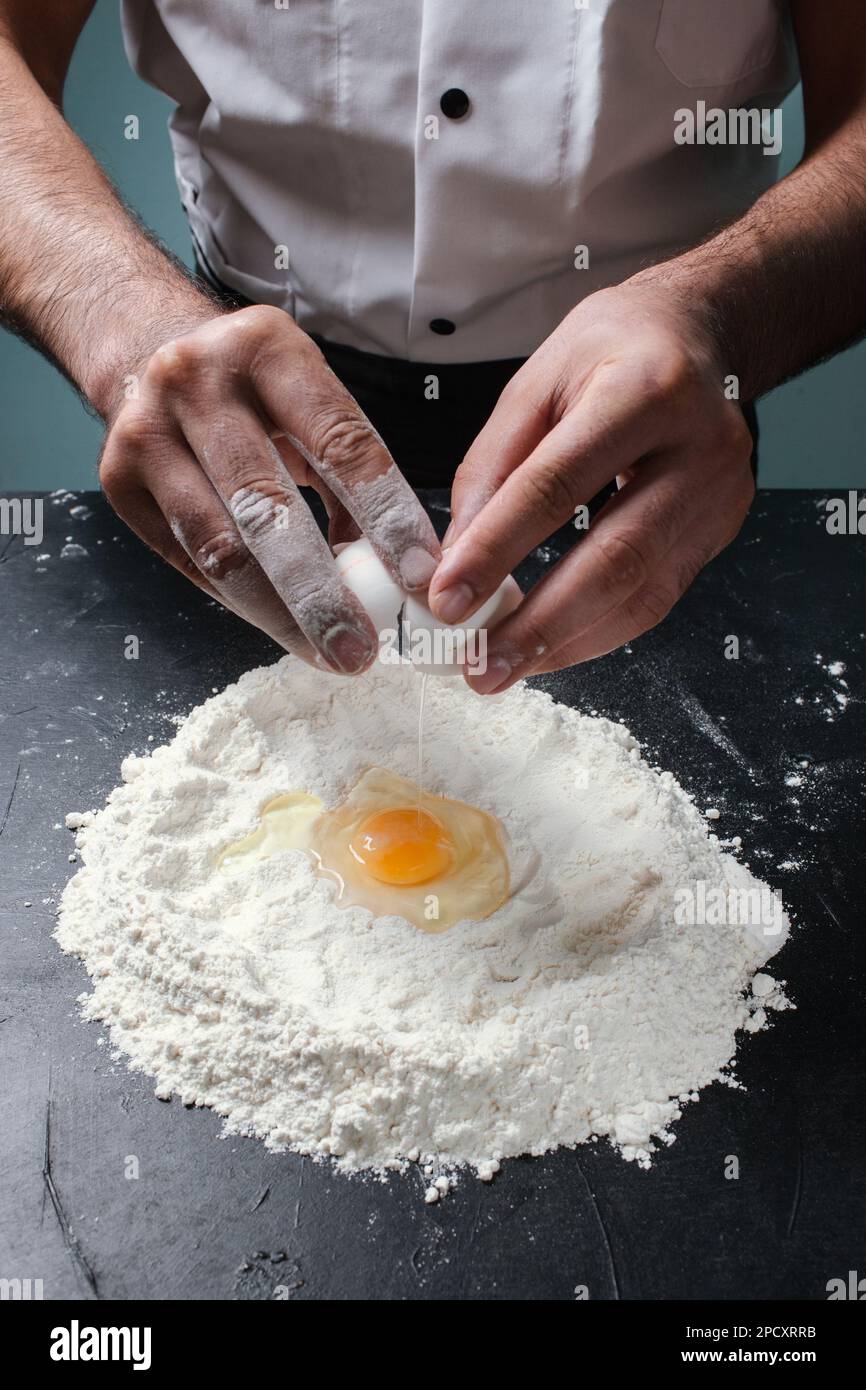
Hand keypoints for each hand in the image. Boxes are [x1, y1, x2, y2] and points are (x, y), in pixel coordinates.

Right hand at [99, 304, 439, 672]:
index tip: (419, 577)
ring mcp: (147, 432)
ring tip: (327, 652)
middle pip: (268, 506)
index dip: (386, 517)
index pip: (340, 443)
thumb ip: (351, 474)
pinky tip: (281, 624)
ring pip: (221, 548)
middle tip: (361, 646)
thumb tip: (393, 572)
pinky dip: (243, 602)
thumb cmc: (256, 393)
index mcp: (267, 349)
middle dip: (321, 591)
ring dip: (280, 614)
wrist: (147, 354)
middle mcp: (197, 383)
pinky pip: (191, 563)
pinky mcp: (119, 482)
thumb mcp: (311, 401)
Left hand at [427, 281, 754, 691]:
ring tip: (504, 668)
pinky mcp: (722, 528)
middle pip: (616, 556)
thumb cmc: (609, 352)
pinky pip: (658, 596)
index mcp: (643, 390)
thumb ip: (492, 466)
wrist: (697, 334)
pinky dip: (598, 630)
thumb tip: (456, 556)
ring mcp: (721, 492)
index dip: (498, 548)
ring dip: (568, 642)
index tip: (447, 599)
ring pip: (644, 592)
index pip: (558, 484)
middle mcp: (699, 445)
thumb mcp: (536, 383)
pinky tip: (551, 647)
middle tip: (481, 668)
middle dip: (540, 623)